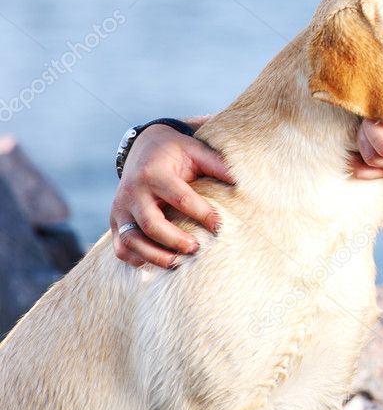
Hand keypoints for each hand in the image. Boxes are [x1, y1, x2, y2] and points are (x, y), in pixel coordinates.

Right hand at [110, 124, 232, 267]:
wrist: (142, 147)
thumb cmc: (175, 152)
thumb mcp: (196, 150)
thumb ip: (217, 164)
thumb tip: (241, 183)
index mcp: (155, 174)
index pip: (180, 198)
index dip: (202, 214)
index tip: (219, 226)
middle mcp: (133, 192)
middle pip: (152, 224)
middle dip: (175, 240)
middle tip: (197, 248)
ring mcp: (121, 208)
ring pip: (132, 240)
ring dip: (154, 256)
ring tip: (178, 262)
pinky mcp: (115, 221)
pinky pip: (120, 247)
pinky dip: (135, 259)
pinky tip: (157, 263)